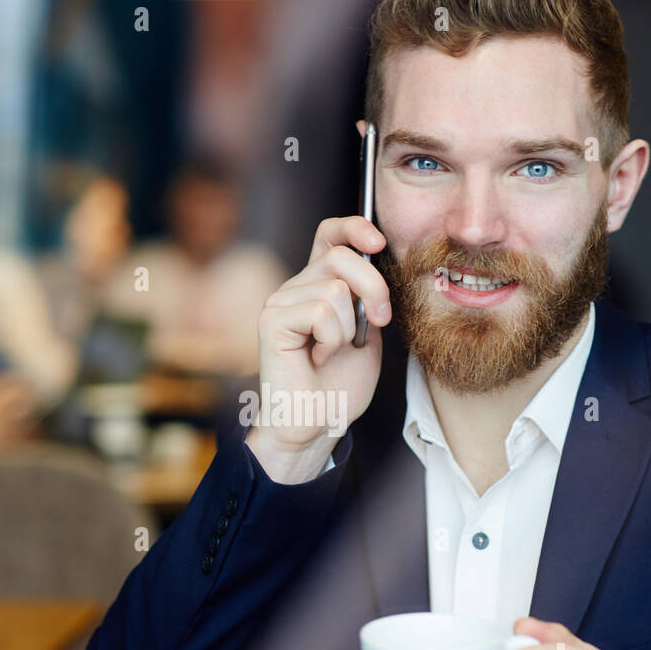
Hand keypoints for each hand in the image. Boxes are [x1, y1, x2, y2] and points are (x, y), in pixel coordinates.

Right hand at [245, 214, 391, 481]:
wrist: (317, 423)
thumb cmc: (340, 386)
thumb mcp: (367, 333)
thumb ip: (367, 297)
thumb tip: (375, 262)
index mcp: (319, 285)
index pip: (330, 235)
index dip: (353, 227)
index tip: (378, 242)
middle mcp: (296, 286)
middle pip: (341, 256)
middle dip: (373, 288)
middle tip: (378, 321)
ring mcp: (281, 301)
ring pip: (335, 288)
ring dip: (348, 328)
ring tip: (333, 351)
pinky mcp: (271, 319)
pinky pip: (319, 311)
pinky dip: (331, 340)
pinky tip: (317, 358)